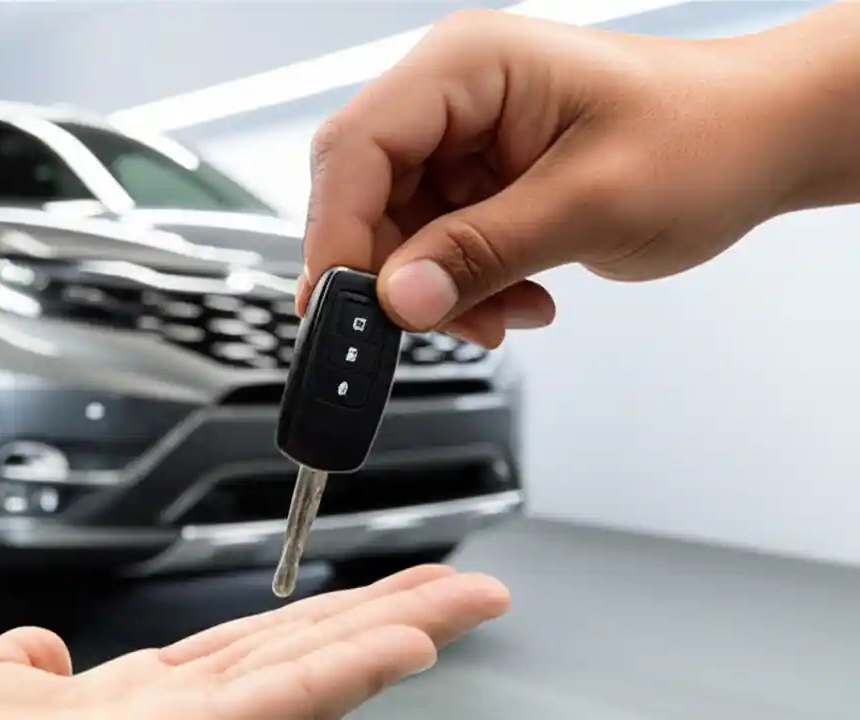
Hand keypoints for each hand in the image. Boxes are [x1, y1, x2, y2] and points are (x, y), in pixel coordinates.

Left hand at [0, 565, 508, 719]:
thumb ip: (4, 657)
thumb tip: (43, 646)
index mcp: (111, 712)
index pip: (237, 657)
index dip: (310, 624)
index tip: (368, 597)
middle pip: (295, 661)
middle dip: (383, 620)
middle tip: (464, 586)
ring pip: (304, 680)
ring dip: (390, 635)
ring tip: (466, 599)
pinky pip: (272, 707)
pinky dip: (343, 672)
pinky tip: (399, 640)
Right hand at [298, 7, 859, 345]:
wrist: (761, 141)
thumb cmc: (706, 136)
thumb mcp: (591, 203)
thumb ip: (483, 252)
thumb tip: (399, 299)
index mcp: (468, 64)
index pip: (357, 146)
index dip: (339, 233)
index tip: (346, 307)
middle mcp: (453, 93)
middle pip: (363, 191)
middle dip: (392, 271)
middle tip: (428, 323)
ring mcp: (462, 134)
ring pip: (395, 228)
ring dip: (437, 287)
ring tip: (500, 311)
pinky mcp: (477, 175)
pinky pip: (434, 241)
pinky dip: (463, 283)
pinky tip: (514, 296)